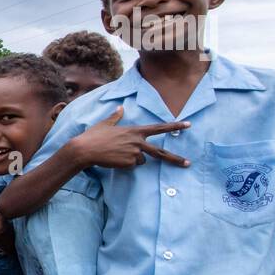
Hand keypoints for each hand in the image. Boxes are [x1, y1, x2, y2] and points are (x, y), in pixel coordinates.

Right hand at [72, 106, 190, 168]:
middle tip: (188, 163)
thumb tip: (120, 107)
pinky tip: (114, 160)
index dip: (174, 126)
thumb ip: (116, 117)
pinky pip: (131, 166)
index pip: (159, 128)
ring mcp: (134, 153)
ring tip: (117, 154)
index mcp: (135, 130)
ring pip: (141, 160)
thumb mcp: (105, 124)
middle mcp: (138, 141)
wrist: (85, 149)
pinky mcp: (128, 163)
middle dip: (176, 159)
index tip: (188, 125)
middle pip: (161, 152)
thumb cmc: (93, 136)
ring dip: (132, 159)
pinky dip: (124, 164)